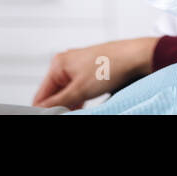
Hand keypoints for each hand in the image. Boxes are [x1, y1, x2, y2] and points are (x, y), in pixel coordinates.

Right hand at [32, 37, 158, 108]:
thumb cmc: (111, 65)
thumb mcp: (80, 89)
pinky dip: (77, 101)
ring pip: (66, 94)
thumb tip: (42, 110)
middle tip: (65, 115)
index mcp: (58, 64)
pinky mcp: (88, 74)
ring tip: (74, 112)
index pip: (41, 94)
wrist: (135, 58)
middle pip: (53, 94)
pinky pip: (76, 91)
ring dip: (68, 106)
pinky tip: (81, 109)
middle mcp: (66, 64)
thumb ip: (59, 102)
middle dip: (57, 108)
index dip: (42, 110)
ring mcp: (77, 69)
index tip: (47, 118)